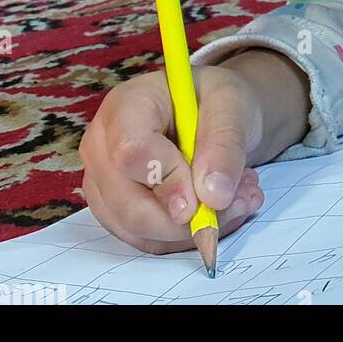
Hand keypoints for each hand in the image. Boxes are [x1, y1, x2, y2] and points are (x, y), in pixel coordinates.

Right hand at [80, 65, 265, 254]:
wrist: (214, 114)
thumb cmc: (216, 100)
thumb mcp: (232, 106)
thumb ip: (224, 145)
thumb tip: (213, 196)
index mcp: (126, 105)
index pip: (131, 152)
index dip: (169, 182)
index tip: (209, 197)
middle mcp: (103, 146)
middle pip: (127, 205)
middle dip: (189, 218)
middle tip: (240, 201)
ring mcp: (104, 182)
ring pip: (139, 231)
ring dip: (195, 228)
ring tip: (238, 198)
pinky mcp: (117, 211)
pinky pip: (149, 240)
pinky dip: (189, 235)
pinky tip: (221, 210)